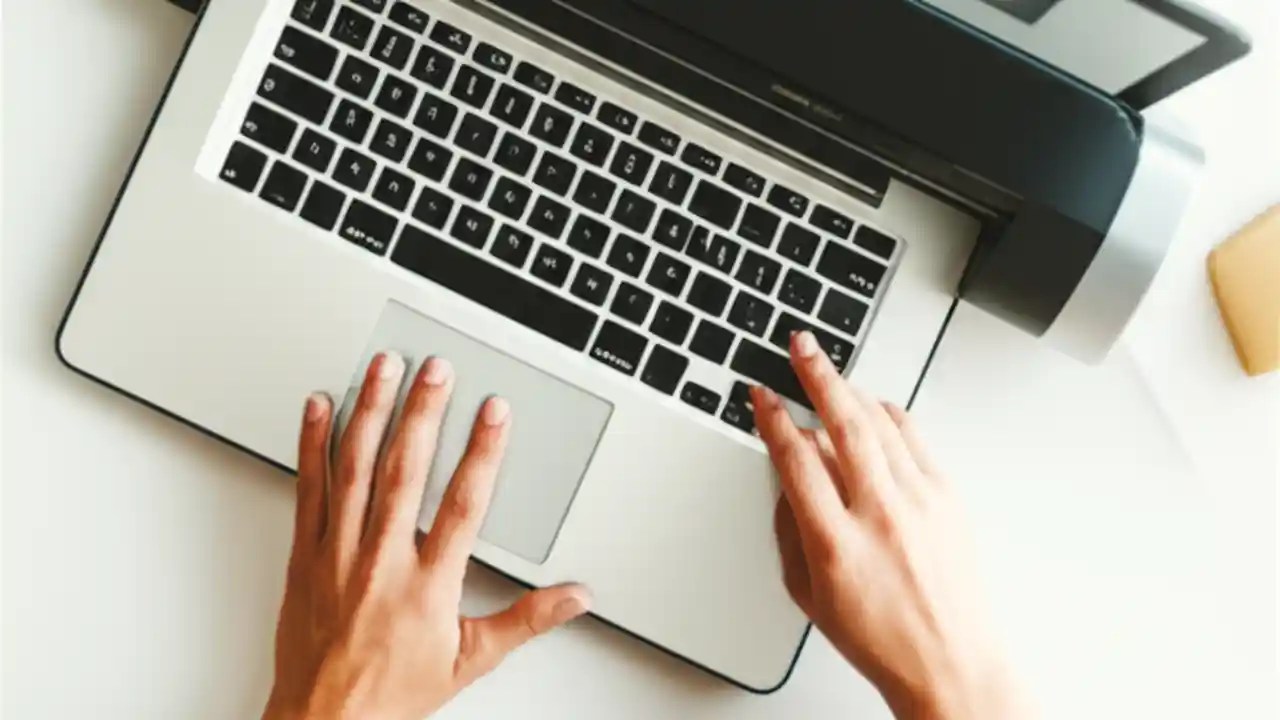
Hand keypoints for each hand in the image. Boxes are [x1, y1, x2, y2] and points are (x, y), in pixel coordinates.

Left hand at [264, 353, 591, 719]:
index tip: (494, 413)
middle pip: (405, 472)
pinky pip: (308, 488)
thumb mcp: (470, 660)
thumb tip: (574, 598)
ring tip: (383, 369)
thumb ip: (526, 620)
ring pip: (354, 469)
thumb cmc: (391, 693)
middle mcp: (380, 561)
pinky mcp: (305, 553)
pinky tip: (319, 407)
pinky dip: (312, 444)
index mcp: (427, 585)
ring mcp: (338, 552)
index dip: (482, 453)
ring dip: (370, 412)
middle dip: (424, 413)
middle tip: (437, 369)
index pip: (462, 506)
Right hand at [753, 333, 1031, 719]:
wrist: (950, 663)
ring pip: (881, 422)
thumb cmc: (880, 638)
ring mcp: (920, 502)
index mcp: (837, 542)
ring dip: (851, 388)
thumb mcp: (808, 594)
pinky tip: (872, 404)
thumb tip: (786, 478)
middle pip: (842, 422)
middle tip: (800, 346)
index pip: (796, 459)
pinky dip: (889, 413)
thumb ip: (790, 529)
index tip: (761, 397)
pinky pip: (914, 437)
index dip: (773, 419)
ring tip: (829, 368)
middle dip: (816, 375)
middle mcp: (881, 514)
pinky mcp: (948, 498)